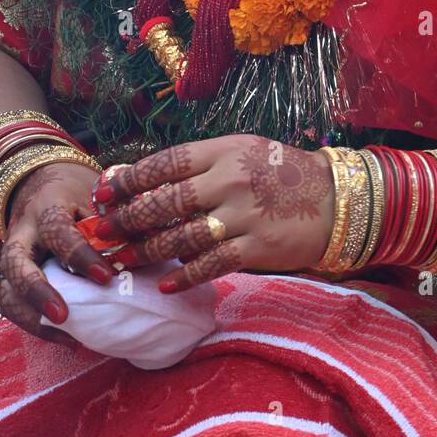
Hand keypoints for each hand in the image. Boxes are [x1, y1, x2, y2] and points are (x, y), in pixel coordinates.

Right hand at [0, 161, 114, 342]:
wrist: (43, 190)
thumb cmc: (78, 198)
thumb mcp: (95, 199)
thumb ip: (114, 222)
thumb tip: (148, 245)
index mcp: (47, 208)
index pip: (57, 231)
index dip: (79, 255)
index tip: (105, 277)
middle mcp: (22, 233)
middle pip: (15, 263)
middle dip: (37, 291)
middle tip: (62, 317)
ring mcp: (11, 258)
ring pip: (8, 291)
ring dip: (33, 318)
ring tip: (69, 338)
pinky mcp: (11, 278)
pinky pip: (13, 306)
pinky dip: (35, 325)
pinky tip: (67, 338)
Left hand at [92, 135, 334, 293]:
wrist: (335, 200)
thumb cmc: (282, 174)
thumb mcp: (243, 152)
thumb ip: (202, 164)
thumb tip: (148, 179)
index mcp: (224, 151)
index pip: (166, 163)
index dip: (130, 178)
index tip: (104, 192)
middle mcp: (229, 180)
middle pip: (165, 201)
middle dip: (127, 218)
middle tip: (100, 231)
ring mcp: (243, 215)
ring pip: (181, 236)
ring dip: (146, 251)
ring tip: (121, 260)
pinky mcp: (256, 247)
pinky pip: (210, 264)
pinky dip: (184, 276)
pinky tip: (164, 285)